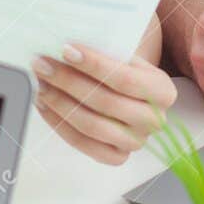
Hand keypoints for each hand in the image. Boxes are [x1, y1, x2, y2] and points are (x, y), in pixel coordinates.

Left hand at [32, 44, 177, 165]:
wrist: (128, 90)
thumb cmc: (122, 67)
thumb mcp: (124, 54)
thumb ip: (105, 50)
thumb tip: (66, 47)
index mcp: (163, 91)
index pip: (125, 78)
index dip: (93, 65)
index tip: (65, 49)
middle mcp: (154, 120)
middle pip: (105, 102)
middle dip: (68, 81)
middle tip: (42, 64)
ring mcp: (136, 142)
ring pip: (91, 125)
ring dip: (59, 102)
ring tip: (40, 83)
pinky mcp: (116, 156)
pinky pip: (82, 143)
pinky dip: (58, 122)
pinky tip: (44, 104)